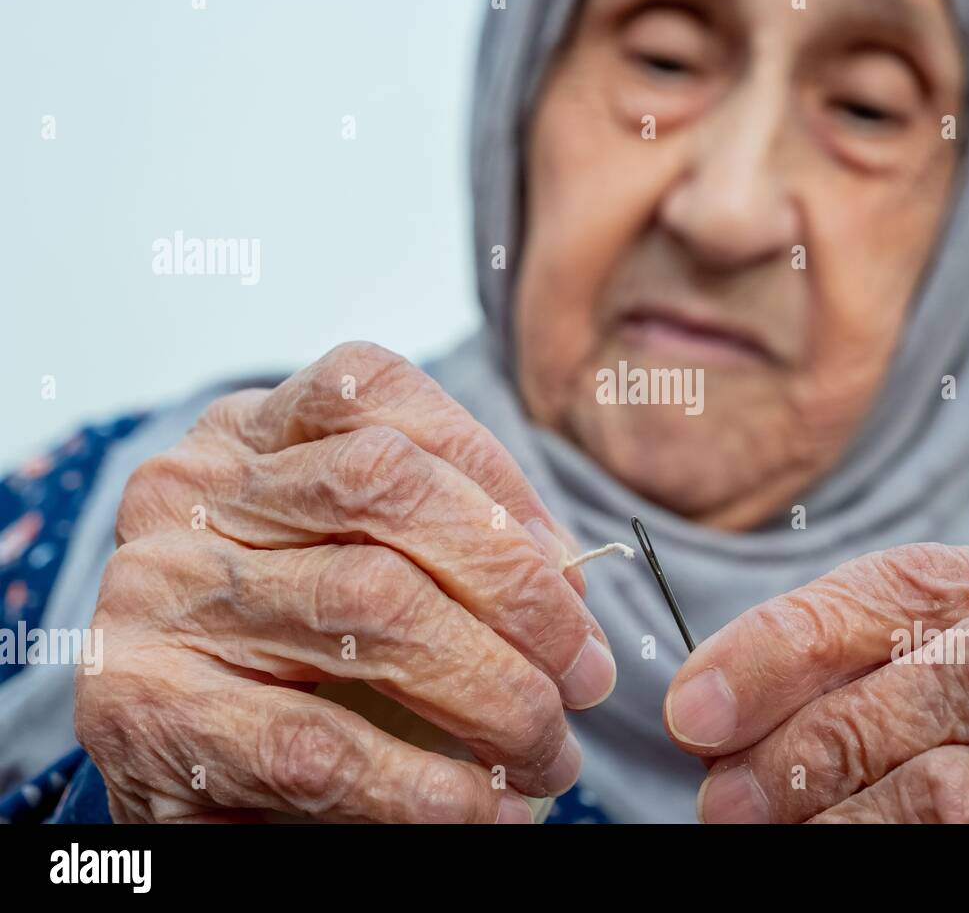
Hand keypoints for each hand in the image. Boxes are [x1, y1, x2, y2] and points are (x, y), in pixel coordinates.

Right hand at [76, 342, 615, 822]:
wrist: (170, 755)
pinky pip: (319, 744)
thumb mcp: (359, 559)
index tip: (566, 564)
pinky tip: (484, 808)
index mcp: (245, 434)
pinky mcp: (147, 706)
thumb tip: (568, 576)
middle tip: (585, 675)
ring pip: (370, 607)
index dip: (493, 471)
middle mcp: (190, 493)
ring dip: (495, 694)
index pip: (378, 396)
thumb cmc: (289, 648)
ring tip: (547, 752)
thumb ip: (448, 541)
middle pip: (384, 489)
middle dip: (516, 587)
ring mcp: (157, 590)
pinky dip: (426, 785)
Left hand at [664, 539, 968, 822]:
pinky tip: (837, 845)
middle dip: (819, 739)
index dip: (790, 644)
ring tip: (768, 828)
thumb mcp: (937, 649)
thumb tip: (710, 709)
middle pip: (958, 676)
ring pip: (961, 791)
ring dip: (838, 816)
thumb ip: (844, 658)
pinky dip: (885, 852)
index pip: (913, 586)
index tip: (696, 706)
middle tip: (725, 793)